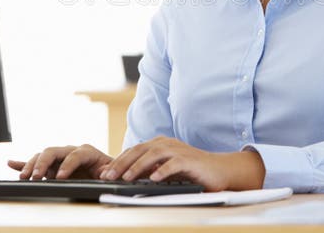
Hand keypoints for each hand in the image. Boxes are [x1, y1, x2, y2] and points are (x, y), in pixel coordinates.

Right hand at [7, 144, 112, 179]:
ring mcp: (59, 158)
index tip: (60, 178)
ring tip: (24, 177)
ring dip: (31, 165)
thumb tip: (104, 174)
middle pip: (53, 152)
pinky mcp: (51, 166)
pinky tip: (11, 163)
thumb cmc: (108, 171)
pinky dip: (22, 163)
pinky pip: (35, 162)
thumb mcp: (111, 171)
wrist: (106, 170)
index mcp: (86, 151)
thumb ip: (107, 172)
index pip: (74, 155)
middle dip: (43, 163)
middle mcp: (70, 151)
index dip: (67, 165)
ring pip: (42, 156)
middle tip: (36, 177)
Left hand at [98, 136, 264, 191]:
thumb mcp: (166, 169)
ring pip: (153, 155)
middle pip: (139, 151)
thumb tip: (126, 177)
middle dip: (122, 163)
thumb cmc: (191, 170)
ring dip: (138, 167)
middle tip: (108, 176)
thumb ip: (149, 170)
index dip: (118, 161)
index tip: (104, 173)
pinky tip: (153, 179)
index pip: (134, 150)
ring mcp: (178, 150)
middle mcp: (166, 144)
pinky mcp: (190, 160)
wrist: (219, 169)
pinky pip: (174, 164)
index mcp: (159, 144)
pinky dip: (163, 171)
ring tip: (126, 178)